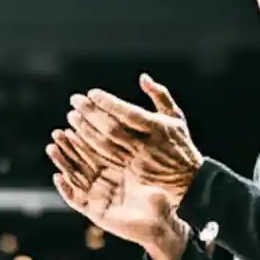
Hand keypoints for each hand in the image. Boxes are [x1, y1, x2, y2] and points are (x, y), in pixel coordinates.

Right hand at [45, 127, 189, 259]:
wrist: (162, 225)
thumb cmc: (162, 197)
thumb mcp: (150, 169)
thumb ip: (141, 156)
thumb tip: (136, 130)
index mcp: (117, 169)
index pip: (97, 149)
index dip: (84, 137)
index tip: (74, 122)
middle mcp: (105, 181)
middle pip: (82, 161)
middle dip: (68, 147)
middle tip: (57, 132)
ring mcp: (99, 196)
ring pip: (76, 177)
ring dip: (63, 163)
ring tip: (51, 148)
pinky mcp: (95, 212)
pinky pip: (77, 200)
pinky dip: (66, 189)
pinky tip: (58, 177)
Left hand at [67, 74, 203, 205]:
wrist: (188, 181)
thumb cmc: (180, 145)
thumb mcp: (176, 118)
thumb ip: (160, 95)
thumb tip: (143, 77)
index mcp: (158, 128)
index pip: (127, 113)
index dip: (108, 102)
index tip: (91, 93)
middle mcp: (146, 145)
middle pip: (112, 128)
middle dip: (91, 114)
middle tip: (75, 101)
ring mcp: (136, 161)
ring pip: (105, 145)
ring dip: (85, 131)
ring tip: (71, 118)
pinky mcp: (129, 173)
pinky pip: (104, 159)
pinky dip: (88, 149)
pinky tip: (76, 139)